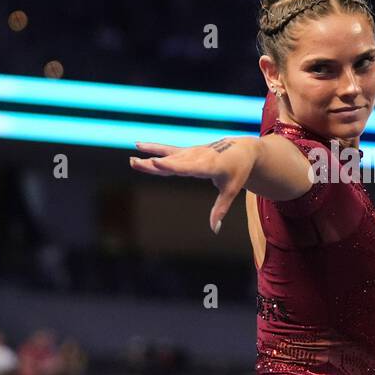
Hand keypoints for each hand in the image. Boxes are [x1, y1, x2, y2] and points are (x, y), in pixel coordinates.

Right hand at [130, 137, 256, 233]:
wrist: (241, 149)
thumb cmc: (237, 171)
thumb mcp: (232, 190)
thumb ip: (221, 209)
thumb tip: (215, 229)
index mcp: (210, 166)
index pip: (188, 167)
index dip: (172, 165)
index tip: (156, 162)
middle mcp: (198, 157)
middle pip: (173, 162)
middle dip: (154, 164)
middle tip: (135, 163)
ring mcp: (191, 152)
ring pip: (168, 157)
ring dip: (149, 158)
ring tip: (132, 161)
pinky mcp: (188, 151)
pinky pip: (168, 150)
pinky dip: (154, 148)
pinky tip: (138, 145)